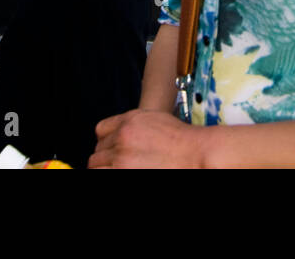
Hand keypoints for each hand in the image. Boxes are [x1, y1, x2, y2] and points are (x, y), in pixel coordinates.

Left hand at [88, 109, 207, 168]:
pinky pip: (104, 175)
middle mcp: (122, 137)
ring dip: (106, 169)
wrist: (198, 154)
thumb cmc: (184, 142)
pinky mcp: (124, 172)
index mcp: (129, 121)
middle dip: (106, 159)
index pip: (101, 131)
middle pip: (97, 151)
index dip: (107, 142)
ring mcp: (122, 158)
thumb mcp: (156, 121)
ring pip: (96, 166)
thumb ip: (134, 126)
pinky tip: (123, 173)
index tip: (113, 151)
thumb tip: (121, 138)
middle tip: (119, 166)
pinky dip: (110, 174)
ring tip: (122, 170)